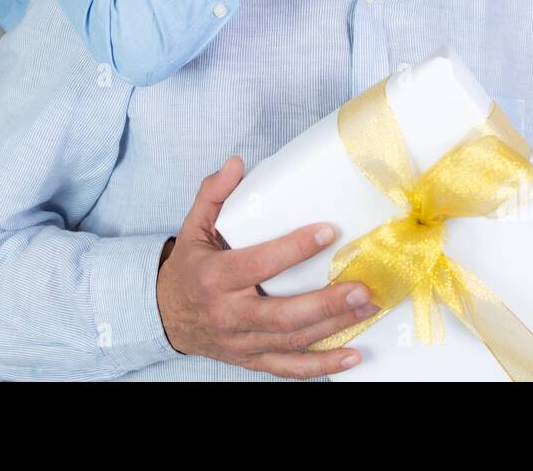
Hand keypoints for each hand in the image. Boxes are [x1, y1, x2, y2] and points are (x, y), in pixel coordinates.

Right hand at [156, 156, 378, 377]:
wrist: (165, 316)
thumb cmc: (188, 269)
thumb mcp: (193, 227)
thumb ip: (214, 194)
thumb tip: (236, 164)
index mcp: (214, 277)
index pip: (258, 265)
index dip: (293, 249)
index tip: (327, 232)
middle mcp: (228, 314)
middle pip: (282, 314)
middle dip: (325, 303)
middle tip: (360, 286)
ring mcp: (242, 342)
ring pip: (292, 340)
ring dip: (334, 327)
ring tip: (368, 307)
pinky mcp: (252, 359)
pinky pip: (290, 368)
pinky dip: (322, 365)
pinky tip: (353, 355)